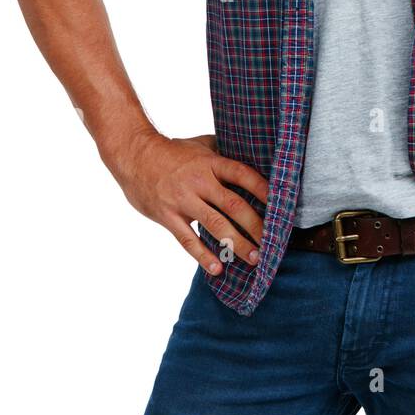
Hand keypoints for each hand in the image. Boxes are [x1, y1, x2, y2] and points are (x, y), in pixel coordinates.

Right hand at [103, 128, 268, 274]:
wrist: (134, 156)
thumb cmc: (172, 151)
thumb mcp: (200, 145)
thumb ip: (224, 152)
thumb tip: (252, 155)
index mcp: (210, 163)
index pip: (242, 175)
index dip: (263, 189)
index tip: (281, 204)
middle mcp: (199, 181)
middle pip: (233, 204)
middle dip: (255, 225)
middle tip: (273, 243)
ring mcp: (183, 200)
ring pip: (215, 225)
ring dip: (237, 243)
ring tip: (255, 258)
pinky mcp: (167, 216)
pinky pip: (187, 240)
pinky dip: (203, 256)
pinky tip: (217, 269)